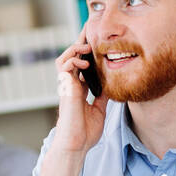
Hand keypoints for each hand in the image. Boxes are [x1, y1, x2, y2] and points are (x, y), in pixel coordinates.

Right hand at [41, 27, 106, 175]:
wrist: (76, 144)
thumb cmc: (85, 132)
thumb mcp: (100, 109)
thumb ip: (103, 96)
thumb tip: (112, 85)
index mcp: (79, 89)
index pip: (83, 65)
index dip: (88, 52)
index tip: (98, 41)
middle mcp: (71, 85)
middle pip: (73, 57)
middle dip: (81, 43)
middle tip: (92, 31)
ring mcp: (66, 86)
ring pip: (65, 58)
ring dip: (75, 49)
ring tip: (87, 46)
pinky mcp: (64, 88)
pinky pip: (63, 66)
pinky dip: (73, 60)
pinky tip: (84, 62)